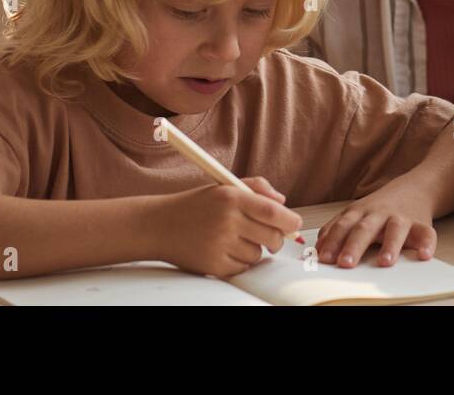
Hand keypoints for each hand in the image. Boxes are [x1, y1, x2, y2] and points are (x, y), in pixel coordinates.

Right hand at [156, 177, 301, 278]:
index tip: (294, 225)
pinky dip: (240, 262)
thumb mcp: (224, 186)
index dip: (290, 221)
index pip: (273, 212)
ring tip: (237, 240)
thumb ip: (256, 188)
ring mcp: (219, 244)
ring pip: (258, 255)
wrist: (159, 225)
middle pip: (272, 237)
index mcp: (232, 197)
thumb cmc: (196, 205)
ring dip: (255, 250)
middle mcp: (227, 220)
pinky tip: (226, 250)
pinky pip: (242, 268)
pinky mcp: (213, 264)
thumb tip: (283, 202)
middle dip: (276, 239)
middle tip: (269, 236)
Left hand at [315, 186, 437, 267]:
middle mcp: (379, 213)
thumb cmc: (380, 207)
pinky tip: (424, 256)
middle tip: (345, 263)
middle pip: (365, 229)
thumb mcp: (356, 212)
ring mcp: (401, 217)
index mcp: (360, 212)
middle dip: (354, 246)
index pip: (343, 226)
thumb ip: (336, 228)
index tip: (324, 258)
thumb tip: (317, 250)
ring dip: (390, 245)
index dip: (333, 241)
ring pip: (395, 230)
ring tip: (384, 262)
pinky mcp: (421, 224)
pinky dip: (427, 244)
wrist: (415, 187)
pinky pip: (426, 233)